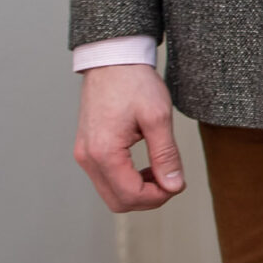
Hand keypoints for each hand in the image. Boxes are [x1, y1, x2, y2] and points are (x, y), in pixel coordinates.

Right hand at [75, 63, 185, 211]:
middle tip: (171, 180)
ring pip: (110, 193)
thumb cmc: (134, 84)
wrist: (113, 61)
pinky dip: (127, 180)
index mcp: (103, 152)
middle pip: (118, 201)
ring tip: (161, 171)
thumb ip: (166, 155)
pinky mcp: (87, 149)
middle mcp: (87, 158)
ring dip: (138, 191)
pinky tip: (146, 167)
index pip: (130, 195)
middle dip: (148, 198)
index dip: (159, 197)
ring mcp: (84, 154)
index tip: (178, 183)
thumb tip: (174, 185)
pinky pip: (106, 178)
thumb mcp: (158, 118)